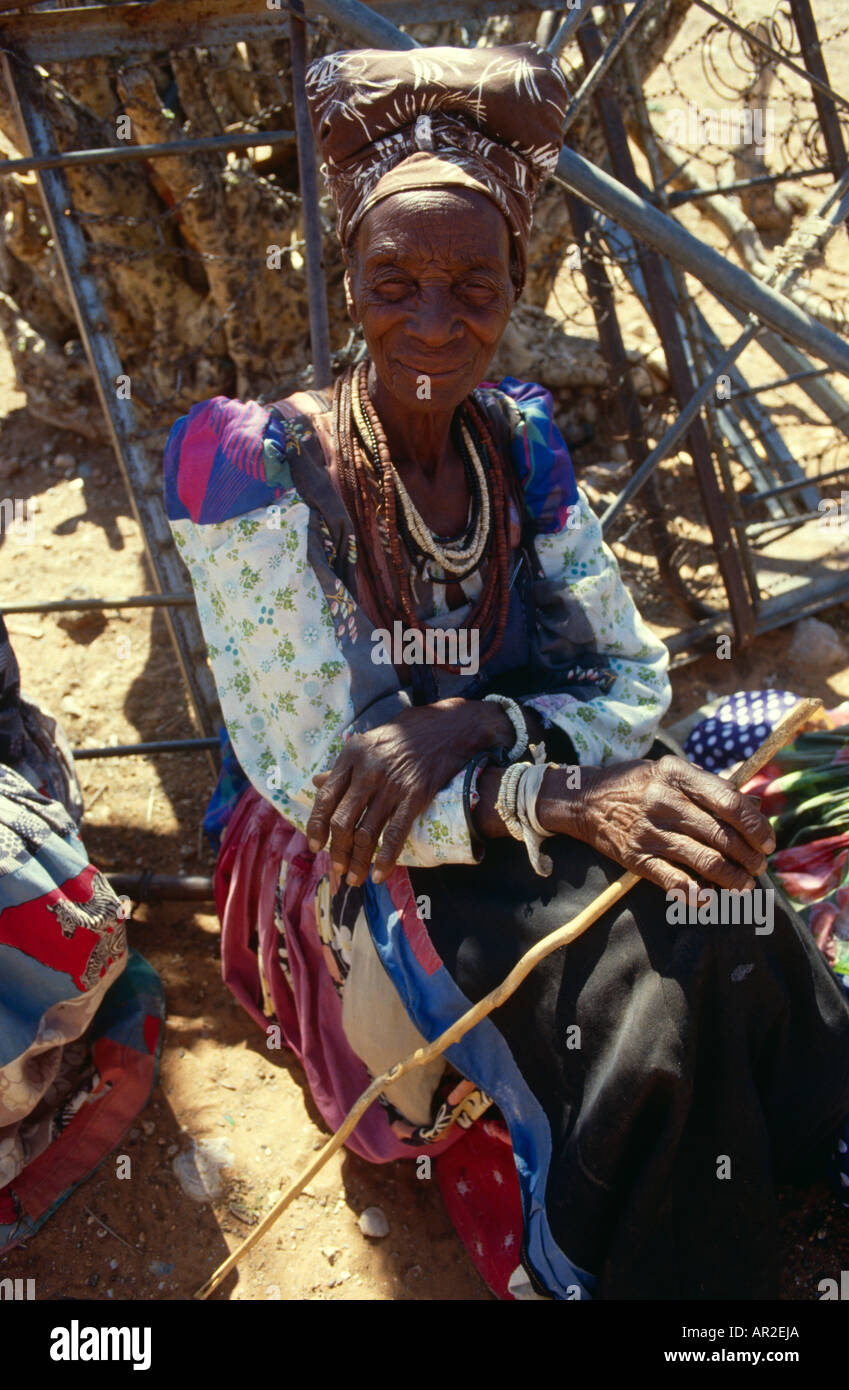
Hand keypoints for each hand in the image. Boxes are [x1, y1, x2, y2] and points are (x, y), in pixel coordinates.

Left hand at [306, 697, 512, 885]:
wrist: (447, 726)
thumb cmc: (405, 735)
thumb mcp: (367, 743)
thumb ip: (342, 766)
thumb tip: (316, 783)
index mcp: (351, 755)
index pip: (325, 797)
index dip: (316, 826)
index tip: (315, 846)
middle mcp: (367, 770)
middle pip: (343, 821)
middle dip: (337, 851)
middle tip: (336, 870)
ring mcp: (391, 785)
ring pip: (366, 833)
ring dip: (357, 861)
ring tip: (354, 878)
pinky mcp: (415, 796)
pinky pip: (395, 834)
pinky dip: (385, 859)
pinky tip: (379, 874)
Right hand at [537, 755, 775, 894]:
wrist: (585, 800)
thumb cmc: (639, 784)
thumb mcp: (672, 773)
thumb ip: (712, 787)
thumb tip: (756, 806)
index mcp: (677, 775)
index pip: (729, 802)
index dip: (756, 826)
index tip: (768, 841)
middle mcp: (664, 801)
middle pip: (722, 835)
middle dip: (749, 856)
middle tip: (759, 866)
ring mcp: (650, 831)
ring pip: (705, 861)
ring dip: (733, 879)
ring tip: (744, 885)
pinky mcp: (637, 857)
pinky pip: (674, 881)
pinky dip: (697, 893)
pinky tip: (710, 897)